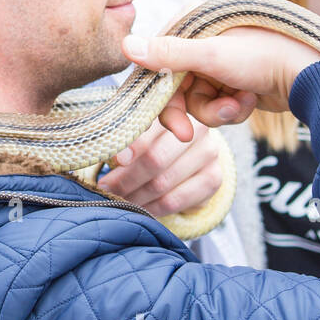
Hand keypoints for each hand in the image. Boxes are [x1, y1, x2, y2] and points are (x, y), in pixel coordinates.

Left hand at [97, 119, 223, 215]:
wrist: (188, 163)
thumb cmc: (155, 144)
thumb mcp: (140, 135)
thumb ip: (127, 140)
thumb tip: (118, 159)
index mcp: (175, 109)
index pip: (149, 129)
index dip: (132, 147)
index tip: (117, 163)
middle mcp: (197, 128)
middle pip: (155, 159)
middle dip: (126, 179)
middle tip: (106, 188)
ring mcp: (209, 153)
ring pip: (163, 183)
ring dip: (135, 197)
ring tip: (119, 201)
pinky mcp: (213, 179)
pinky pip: (175, 200)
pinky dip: (153, 209)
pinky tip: (140, 210)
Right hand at [122, 28, 319, 141]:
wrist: (307, 75)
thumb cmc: (263, 55)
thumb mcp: (211, 55)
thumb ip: (168, 54)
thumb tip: (126, 46)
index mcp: (191, 28)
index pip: (157, 68)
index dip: (158, 101)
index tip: (168, 126)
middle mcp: (201, 46)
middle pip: (177, 93)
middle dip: (195, 111)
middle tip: (191, 135)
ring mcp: (217, 67)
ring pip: (199, 105)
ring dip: (219, 112)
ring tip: (241, 102)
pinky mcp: (232, 85)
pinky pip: (219, 109)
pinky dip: (233, 110)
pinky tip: (250, 100)